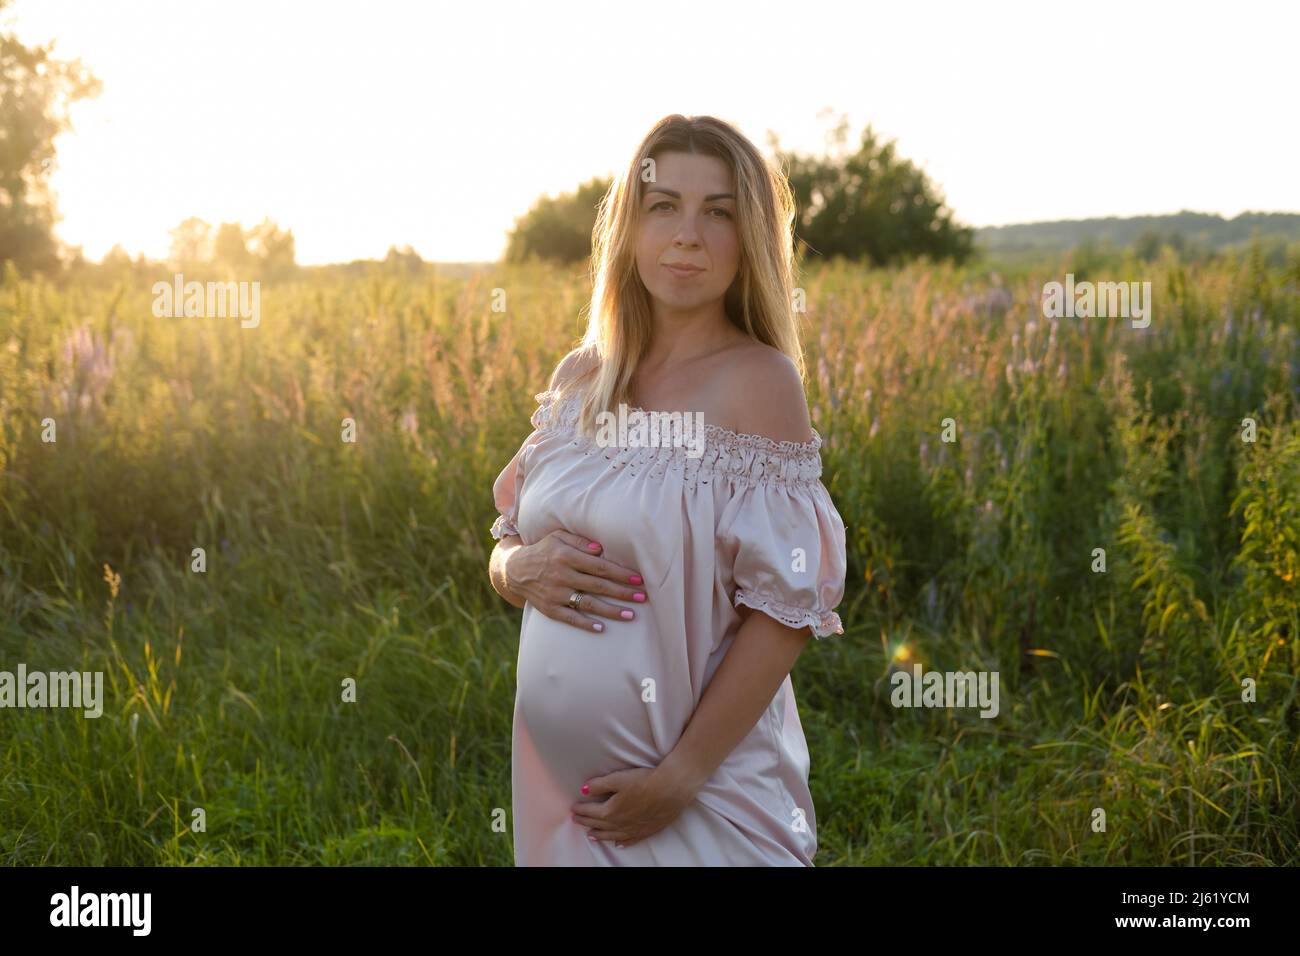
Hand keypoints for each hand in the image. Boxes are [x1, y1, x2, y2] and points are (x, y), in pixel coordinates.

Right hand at [503, 530, 647, 632]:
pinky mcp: (550, 609)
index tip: (638, 579)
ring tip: (631, 615)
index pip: (599, 566)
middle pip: (598, 586)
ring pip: (588, 603)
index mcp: (566, 556)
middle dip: (622, 592)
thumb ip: (579, 541)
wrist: (516, 570)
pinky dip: (585, 623)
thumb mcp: (558, 537)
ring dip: (611, 610)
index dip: (620, 573)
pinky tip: (601, 628)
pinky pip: (570, 618)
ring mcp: (556, 594)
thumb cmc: (544, 550)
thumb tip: (600, 548)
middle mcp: (562, 575)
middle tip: (643, 597)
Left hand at [569, 767, 697, 847]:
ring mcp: (634, 829)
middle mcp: (620, 824)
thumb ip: (599, 785)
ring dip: (600, 835)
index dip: (581, 809)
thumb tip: (584, 790)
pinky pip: (631, 840)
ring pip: (612, 835)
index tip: (573, 808)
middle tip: (576, 820)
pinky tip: (618, 844)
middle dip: (586, 821)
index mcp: (610, 811)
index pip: (591, 811)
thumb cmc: (645, 781)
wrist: (671, 788)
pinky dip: (622, 843)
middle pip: (599, 824)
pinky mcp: (647, 830)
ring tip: (591, 835)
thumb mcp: (618, 778)